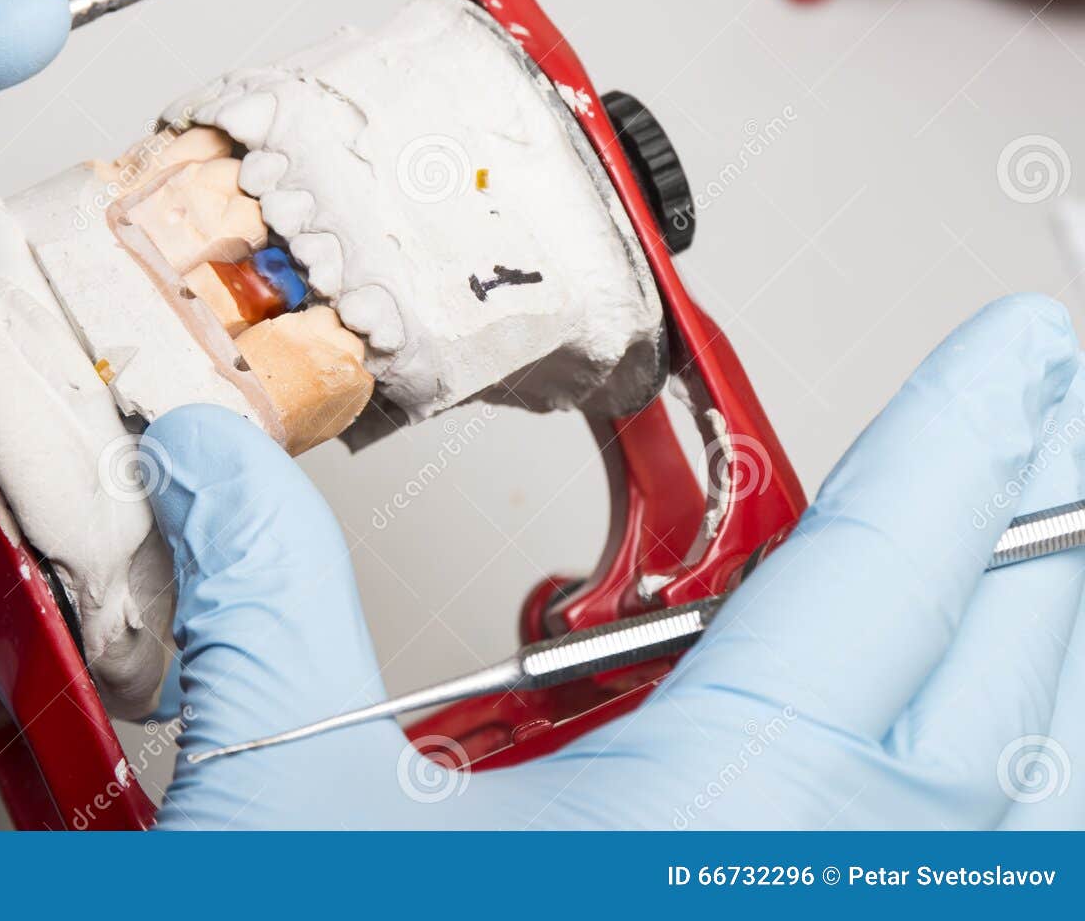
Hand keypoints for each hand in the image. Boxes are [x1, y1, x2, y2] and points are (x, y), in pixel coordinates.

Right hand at [147, 294, 1084, 827]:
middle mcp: (832, 886)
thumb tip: (210, 457)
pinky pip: (966, 870)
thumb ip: (269, 600)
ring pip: (1024, 801)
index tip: (1023, 345)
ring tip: (1032, 593)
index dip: (966, 427)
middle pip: (1019, 668)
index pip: (899, 558)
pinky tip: (952, 782)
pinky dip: (983, 804)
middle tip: (1055, 428)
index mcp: (728, 814)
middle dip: (1042, 529)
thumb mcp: (289, 822)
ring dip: (1038, 675)